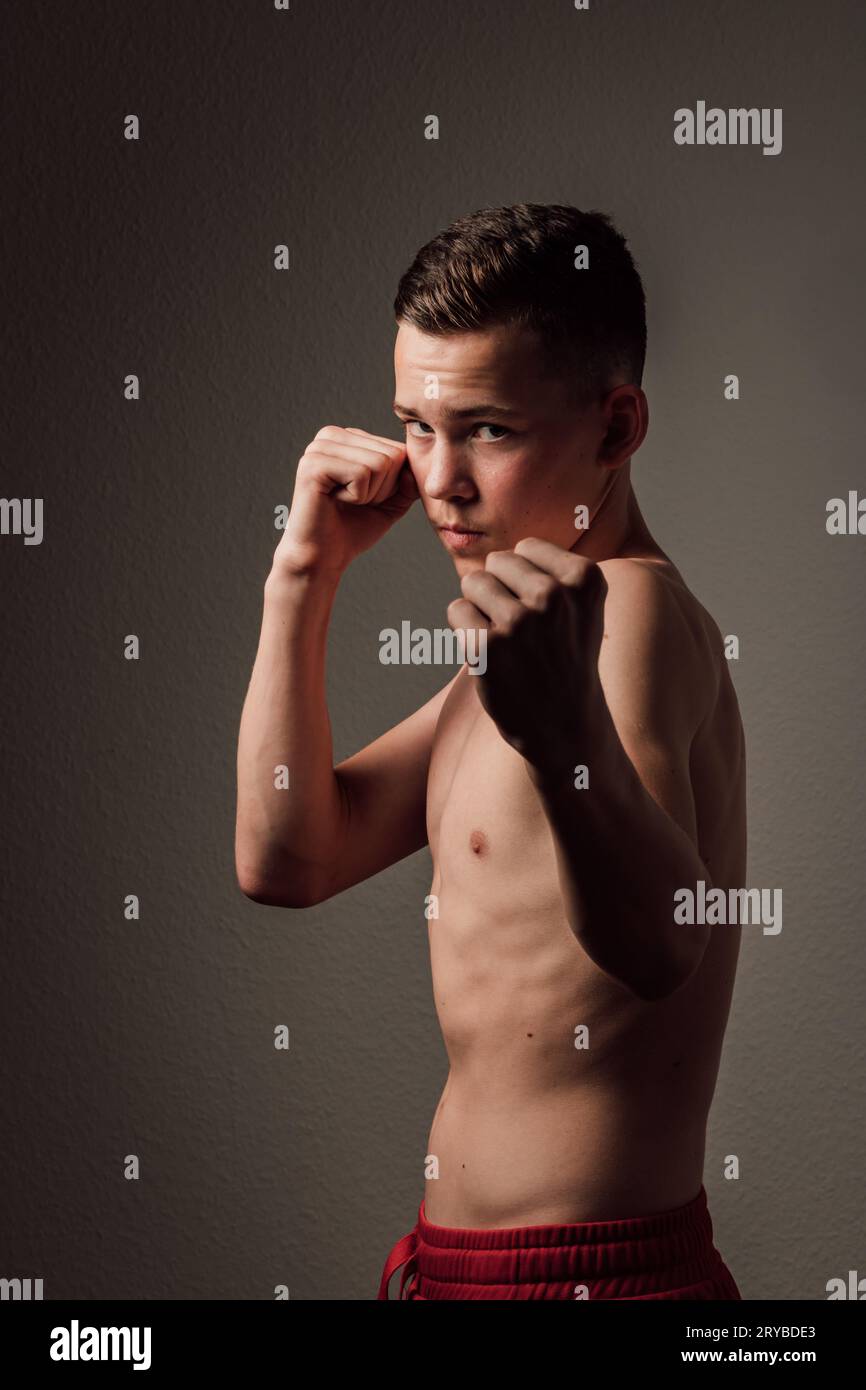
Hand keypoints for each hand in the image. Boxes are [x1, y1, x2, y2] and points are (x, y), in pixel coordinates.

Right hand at [273, 426, 418, 577]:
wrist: (323, 557)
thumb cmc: (352, 530)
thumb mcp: (391, 503)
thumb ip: (408, 481)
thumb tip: (412, 464)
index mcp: (348, 438)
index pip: (398, 450)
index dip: (391, 484)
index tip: (365, 498)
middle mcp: (331, 436)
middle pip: (391, 455)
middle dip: (382, 489)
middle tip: (354, 503)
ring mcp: (319, 448)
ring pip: (379, 463)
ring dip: (370, 494)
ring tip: (345, 501)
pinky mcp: (313, 464)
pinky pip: (361, 473)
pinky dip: (357, 496)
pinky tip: (335, 501)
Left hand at [445, 537, 607, 767]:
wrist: (565, 727)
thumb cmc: (566, 660)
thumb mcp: (582, 607)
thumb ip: (552, 569)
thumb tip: (496, 551)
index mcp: (584, 579)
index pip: (526, 547)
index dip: (525, 580)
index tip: (545, 614)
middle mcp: (554, 596)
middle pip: (497, 561)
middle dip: (500, 590)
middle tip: (522, 632)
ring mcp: (519, 622)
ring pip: (472, 583)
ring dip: (481, 609)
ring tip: (506, 642)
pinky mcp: (486, 648)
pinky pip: (456, 610)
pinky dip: (464, 629)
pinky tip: (488, 654)